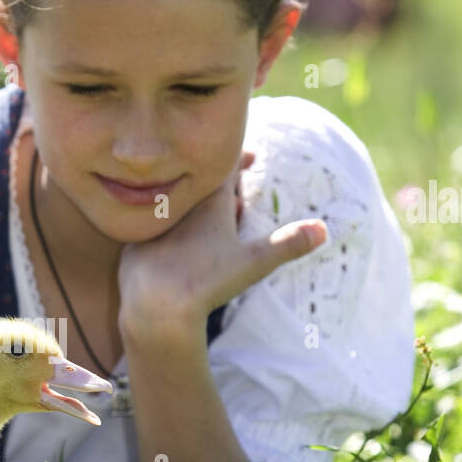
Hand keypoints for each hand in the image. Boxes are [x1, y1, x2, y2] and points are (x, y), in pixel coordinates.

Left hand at [118, 149, 327, 338]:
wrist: (154, 303)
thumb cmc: (206, 279)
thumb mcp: (254, 262)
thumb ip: (288, 244)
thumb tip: (324, 230)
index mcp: (208, 200)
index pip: (225, 166)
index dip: (239, 160)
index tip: (252, 158)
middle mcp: (180, 204)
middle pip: (200, 183)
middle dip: (220, 185)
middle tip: (236, 186)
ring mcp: (156, 224)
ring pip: (179, 205)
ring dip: (197, 208)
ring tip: (214, 217)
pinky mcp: (137, 244)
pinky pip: (156, 229)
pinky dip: (170, 230)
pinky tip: (176, 243)